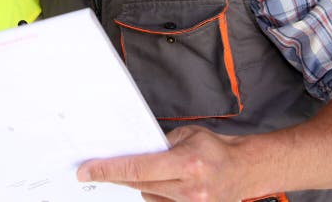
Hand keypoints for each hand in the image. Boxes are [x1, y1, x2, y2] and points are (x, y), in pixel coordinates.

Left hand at [77, 125, 250, 201]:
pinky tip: (166, 184)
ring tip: (157, 171)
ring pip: (147, 196)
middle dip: (114, 176)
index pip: (138, 168)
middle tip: (92, 170)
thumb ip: (160, 146)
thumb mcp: (187, 136)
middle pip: (138, 184)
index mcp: (187, 164)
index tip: (86, 171)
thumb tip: (130, 151)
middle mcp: (189, 189)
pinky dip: (156, 193)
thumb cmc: (216, 149)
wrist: (245, 169)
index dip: (108, 170)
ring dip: (142, 184)